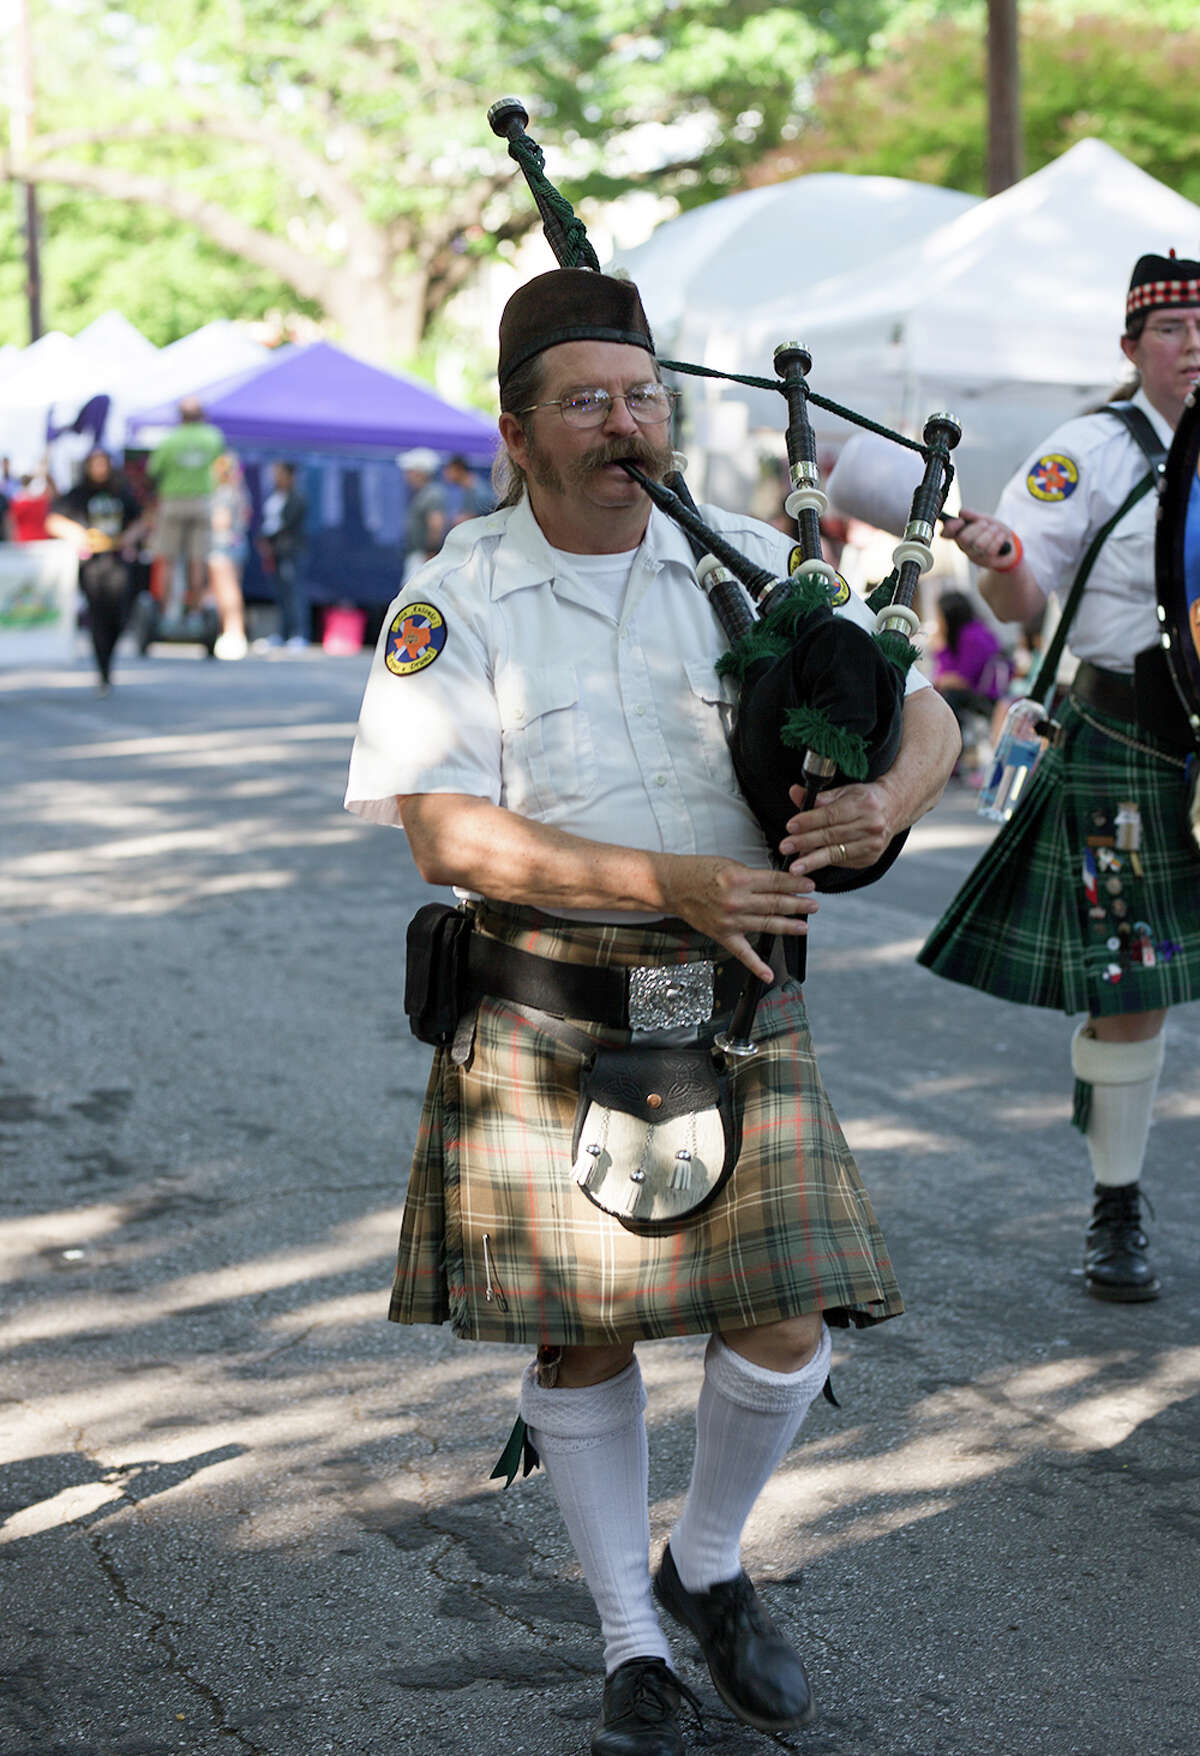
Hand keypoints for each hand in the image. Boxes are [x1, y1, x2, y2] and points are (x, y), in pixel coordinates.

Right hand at [659, 854, 818, 982]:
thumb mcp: (730, 865)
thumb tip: (780, 884)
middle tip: (814, 905)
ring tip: (803, 926)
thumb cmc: (699, 872)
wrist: (672, 886)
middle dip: (798, 905)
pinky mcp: (722, 935)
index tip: (810, 885)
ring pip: (766, 925)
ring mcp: (729, 921)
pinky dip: (756, 966)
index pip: (776, 882)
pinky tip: (769, 974)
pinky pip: (742, 953)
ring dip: (787, 926)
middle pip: (775, 904)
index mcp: (739, 879)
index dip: (796, 884)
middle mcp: (736, 901)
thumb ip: (754, 877)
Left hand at [779, 781, 896, 877]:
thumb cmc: (864, 799)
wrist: (895, 808)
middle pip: (832, 836)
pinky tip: (810, 863)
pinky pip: (842, 861)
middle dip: (805, 842)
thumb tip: (794, 793)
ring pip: (836, 853)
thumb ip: (818, 796)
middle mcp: (871, 825)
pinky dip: (824, 862)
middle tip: (785, 847)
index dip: (809, 821)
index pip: (831, 815)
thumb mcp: (844, 792)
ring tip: (795, 867)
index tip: (790, 826)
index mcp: (864, 805)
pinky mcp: (870, 858)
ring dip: (812, 860)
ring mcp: (872, 844)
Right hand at [941, 508, 1014, 569]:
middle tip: (985, 525)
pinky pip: (991, 549)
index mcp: (960, 534)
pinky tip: (1001, 538)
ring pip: (979, 544)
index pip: (946, 534)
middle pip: (963, 538)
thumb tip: (961, 512)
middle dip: (978, 527)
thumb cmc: (994, 531)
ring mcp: (974, 555)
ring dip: (991, 533)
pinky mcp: (985, 561)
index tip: (960, 521)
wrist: (1011, 544)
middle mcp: (964, 546)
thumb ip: (973, 516)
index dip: (950, 527)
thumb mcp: (984, 519)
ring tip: (995, 531)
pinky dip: (999, 539)